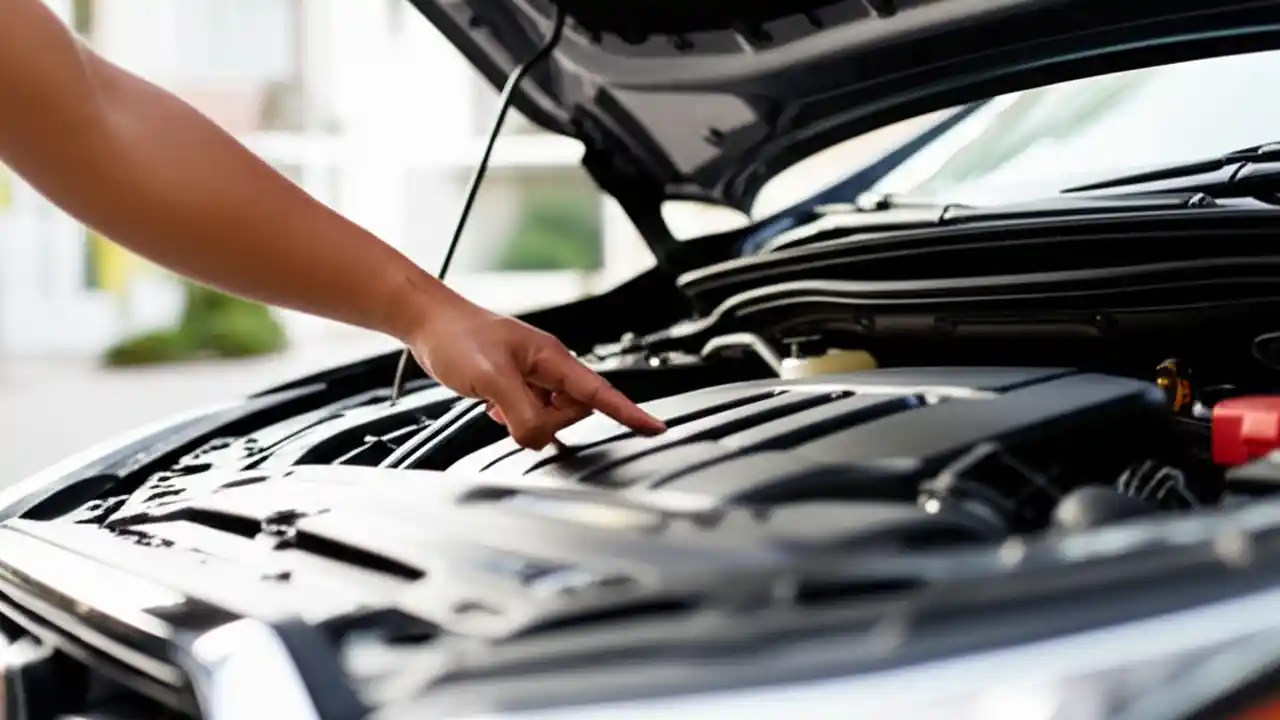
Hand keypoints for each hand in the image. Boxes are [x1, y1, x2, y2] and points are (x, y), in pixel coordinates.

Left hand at [406, 295, 665, 449]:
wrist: (429, 324)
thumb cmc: (459, 337)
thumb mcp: (491, 378)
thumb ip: (522, 412)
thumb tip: (537, 437)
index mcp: (553, 359)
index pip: (600, 392)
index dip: (629, 413)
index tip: (655, 428)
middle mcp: (548, 367)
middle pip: (574, 411)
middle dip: (549, 422)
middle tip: (511, 411)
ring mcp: (533, 377)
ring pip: (550, 416)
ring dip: (526, 420)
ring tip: (497, 405)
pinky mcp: (516, 385)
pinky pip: (529, 414)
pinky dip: (514, 418)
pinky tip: (493, 407)